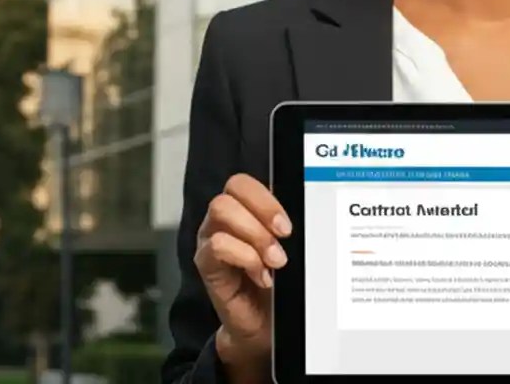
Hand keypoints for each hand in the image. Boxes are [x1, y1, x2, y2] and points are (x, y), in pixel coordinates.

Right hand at [194, 173, 291, 383]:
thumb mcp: (290, 251)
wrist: (266, 325)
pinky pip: (217, 246)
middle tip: (284, 238)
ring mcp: (211, 239)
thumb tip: (303, 218)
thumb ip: (288, 231)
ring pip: (221, 210)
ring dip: (255, 235)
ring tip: (274, 261)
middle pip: (232, 189)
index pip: (244, 183)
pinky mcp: (206, 264)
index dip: (266, 198)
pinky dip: (245, 259)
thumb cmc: (279, 284)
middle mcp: (224, 220)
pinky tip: (261, 277)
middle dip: (263, 211)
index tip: (287, 226)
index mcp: (245, 210)